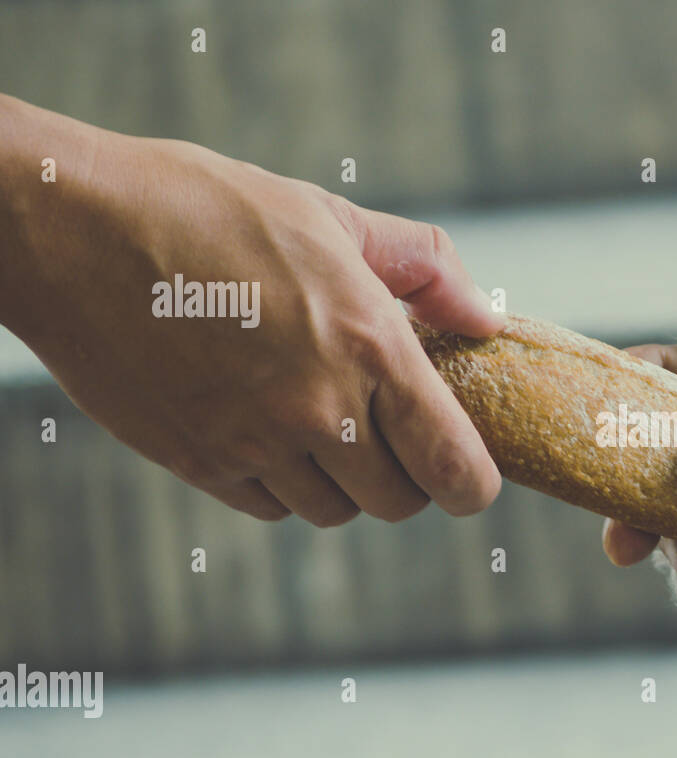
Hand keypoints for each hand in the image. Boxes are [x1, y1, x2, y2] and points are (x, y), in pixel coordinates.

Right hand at [0, 98, 501, 525]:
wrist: (71, 228)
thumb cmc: (209, 209)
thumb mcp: (331, 216)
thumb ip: (426, 268)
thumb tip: (485, 319)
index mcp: (368, 344)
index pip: (453, 465)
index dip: (472, 484)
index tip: (468, 476)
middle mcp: (318, 408)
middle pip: (399, 502)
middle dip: (408, 477)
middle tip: (392, 433)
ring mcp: (254, 443)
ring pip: (334, 511)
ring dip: (343, 481)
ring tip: (322, 419)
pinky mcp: (199, 463)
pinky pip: (271, 508)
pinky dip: (284, 484)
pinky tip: (268, 428)